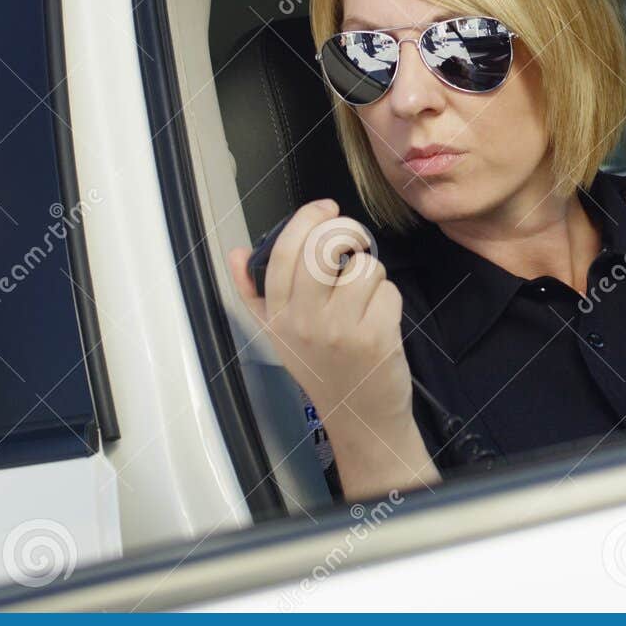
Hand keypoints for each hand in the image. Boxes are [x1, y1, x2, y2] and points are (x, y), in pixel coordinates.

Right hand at [227, 200, 437, 497]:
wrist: (360, 417)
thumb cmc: (324, 369)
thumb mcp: (279, 335)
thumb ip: (255, 293)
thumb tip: (236, 252)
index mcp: (277, 316)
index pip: (283, 252)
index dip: (306, 220)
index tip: (325, 208)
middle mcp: (304, 322)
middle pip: (324, 247)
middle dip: (346, 231)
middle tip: (354, 241)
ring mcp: (340, 330)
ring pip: (364, 266)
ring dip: (371, 275)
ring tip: (364, 299)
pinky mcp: (375, 338)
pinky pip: (388, 290)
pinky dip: (389, 300)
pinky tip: (379, 321)